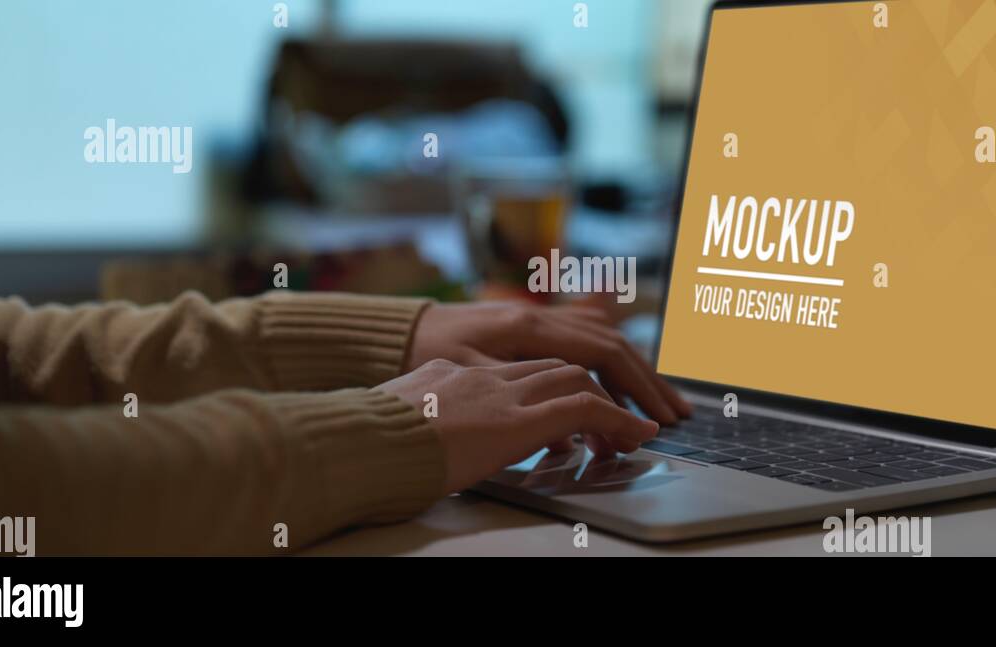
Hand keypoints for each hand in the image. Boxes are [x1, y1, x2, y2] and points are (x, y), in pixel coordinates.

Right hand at [377, 359, 659, 492]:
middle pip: (559, 363)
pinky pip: (583, 408)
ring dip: (617, 401)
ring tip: (641, 428)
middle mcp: (484, 372)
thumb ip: (434, 420)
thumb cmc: (367, 443)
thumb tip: (448, 440)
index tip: (581, 399)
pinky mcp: (516, 421)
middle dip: (601, 383)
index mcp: (456, 371)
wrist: (354, 444)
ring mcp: (501, 393)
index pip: (523, 365)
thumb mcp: (402, 420)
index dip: (559, 379)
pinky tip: (636, 434)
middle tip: (626, 412)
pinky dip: (617, 418)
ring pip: (579, 377)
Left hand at [406, 302, 691, 423]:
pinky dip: (609, 359)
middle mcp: (541, 317)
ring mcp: (537, 319)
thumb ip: (519, 397)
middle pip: (613, 346)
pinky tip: (621, 376)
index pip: (603, 355)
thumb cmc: (424, 352)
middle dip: (648, 382)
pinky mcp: (530, 328)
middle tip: (676, 415)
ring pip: (602, 340)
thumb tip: (565, 431)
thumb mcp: (468, 377)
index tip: (654, 419)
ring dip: (634, 371)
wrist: (395, 329)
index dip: (634, 387)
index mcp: (531, 328)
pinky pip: (583, 339)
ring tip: (659, 403)